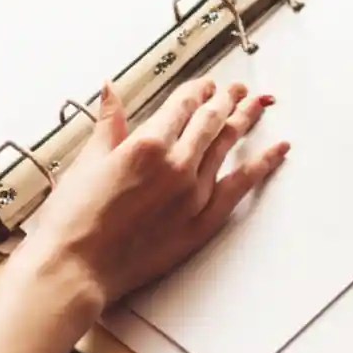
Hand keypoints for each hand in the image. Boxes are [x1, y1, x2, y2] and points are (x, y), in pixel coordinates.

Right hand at [25, 79, 288, 305]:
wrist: (76, 267)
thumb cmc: (74, 217)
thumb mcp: (88, 160)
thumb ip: (108, 122)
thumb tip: (111, 91)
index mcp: (147, 143)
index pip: (182, 105)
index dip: (196, 91)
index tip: (205, 85)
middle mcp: (176, 164)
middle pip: (210, 121)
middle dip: (225, 100)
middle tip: (237, 89)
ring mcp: (194, 193)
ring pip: (228, 146)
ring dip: (243, 121)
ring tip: (256, 106)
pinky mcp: (202, 222)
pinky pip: (241, 186)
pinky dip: (263, 164)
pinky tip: (278, 150)